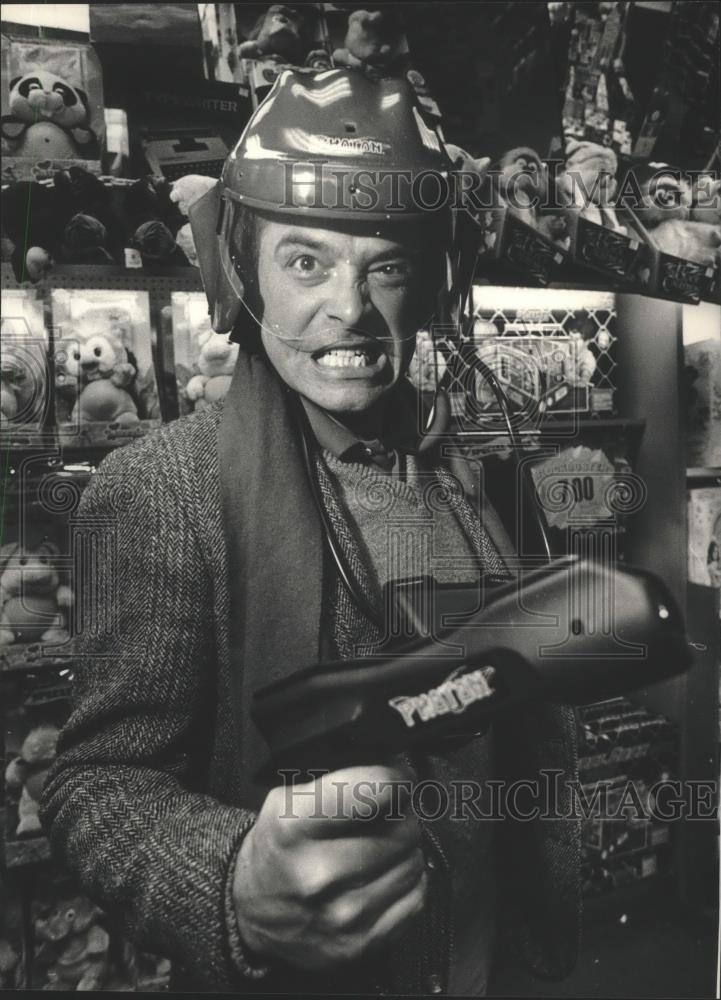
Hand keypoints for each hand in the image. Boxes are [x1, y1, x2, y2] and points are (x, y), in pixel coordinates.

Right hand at [232, 764, 424, 970]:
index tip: (398, 777)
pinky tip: (385, 875)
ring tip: (382, 846)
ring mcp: (342, 914)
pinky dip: (407, 882)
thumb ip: (339, 777)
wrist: (251, 911)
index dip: (395, 778)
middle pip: (403, 829)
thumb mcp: (288, 798)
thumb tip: (394, 764)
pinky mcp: (360, 944)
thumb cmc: (278, 846)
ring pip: (414, 863)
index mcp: (295, 827)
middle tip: (389, 815)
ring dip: (406, 850)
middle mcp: (319, 873)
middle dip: (403, 815)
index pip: (373, 790)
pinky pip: (415, 898)